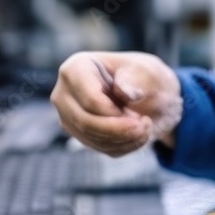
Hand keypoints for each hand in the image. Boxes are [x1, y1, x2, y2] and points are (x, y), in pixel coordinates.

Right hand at [50, 51, 182, 156]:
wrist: (150, 94)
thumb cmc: (145, 78)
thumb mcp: (149, 72)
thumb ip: (137, 79)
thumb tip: (121, 90)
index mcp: (76, 67)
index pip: (90, 100)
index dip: (117, 114)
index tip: (141, 117)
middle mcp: (64, 91)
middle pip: (85, 122)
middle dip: (120, 130)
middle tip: (145, 127)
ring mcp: (67, 114)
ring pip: (90, 137)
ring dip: (124, 138)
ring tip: (145, 127)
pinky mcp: (77, 132)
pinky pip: (97, 147)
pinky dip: (122, 145)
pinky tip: (138, 134)